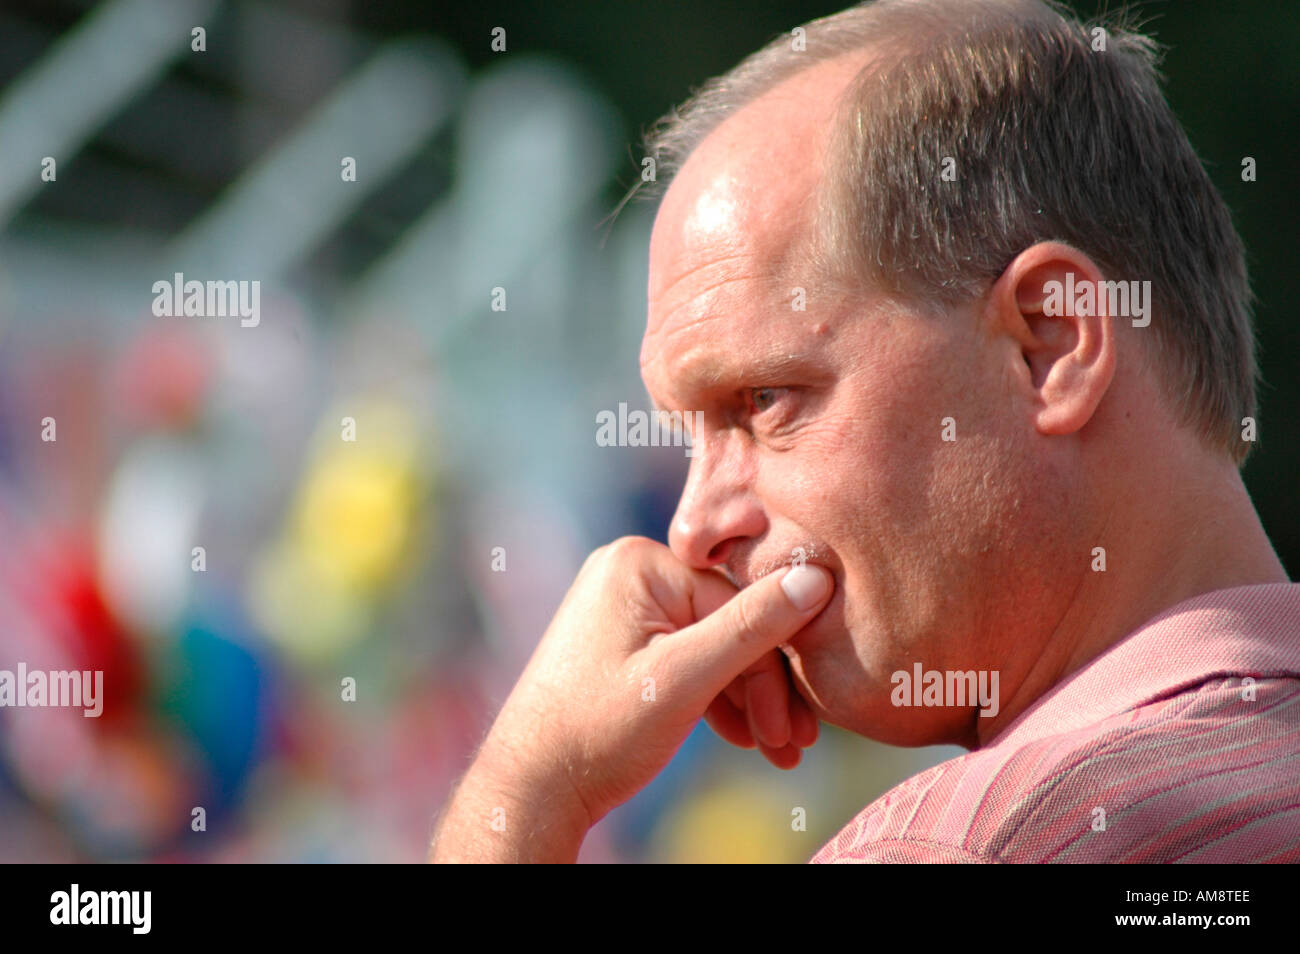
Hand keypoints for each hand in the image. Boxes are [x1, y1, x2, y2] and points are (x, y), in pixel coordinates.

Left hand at [430, 536, 832, 861]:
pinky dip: (716, 698)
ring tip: (776, 751)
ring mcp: (625, 606)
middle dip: (764, 690)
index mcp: (640, 562)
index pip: (738, 604)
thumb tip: (819, 574)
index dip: (773, 669)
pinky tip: (742, 737)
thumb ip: (753, 627)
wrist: (533, 787)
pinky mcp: (625, 641)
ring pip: (711, 647)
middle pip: (727, 624)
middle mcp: (631, 571)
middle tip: (794, 745)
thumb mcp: (684, 679)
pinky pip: (687, 658)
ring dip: (747, 700)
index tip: (799, 728)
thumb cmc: (598, 730)